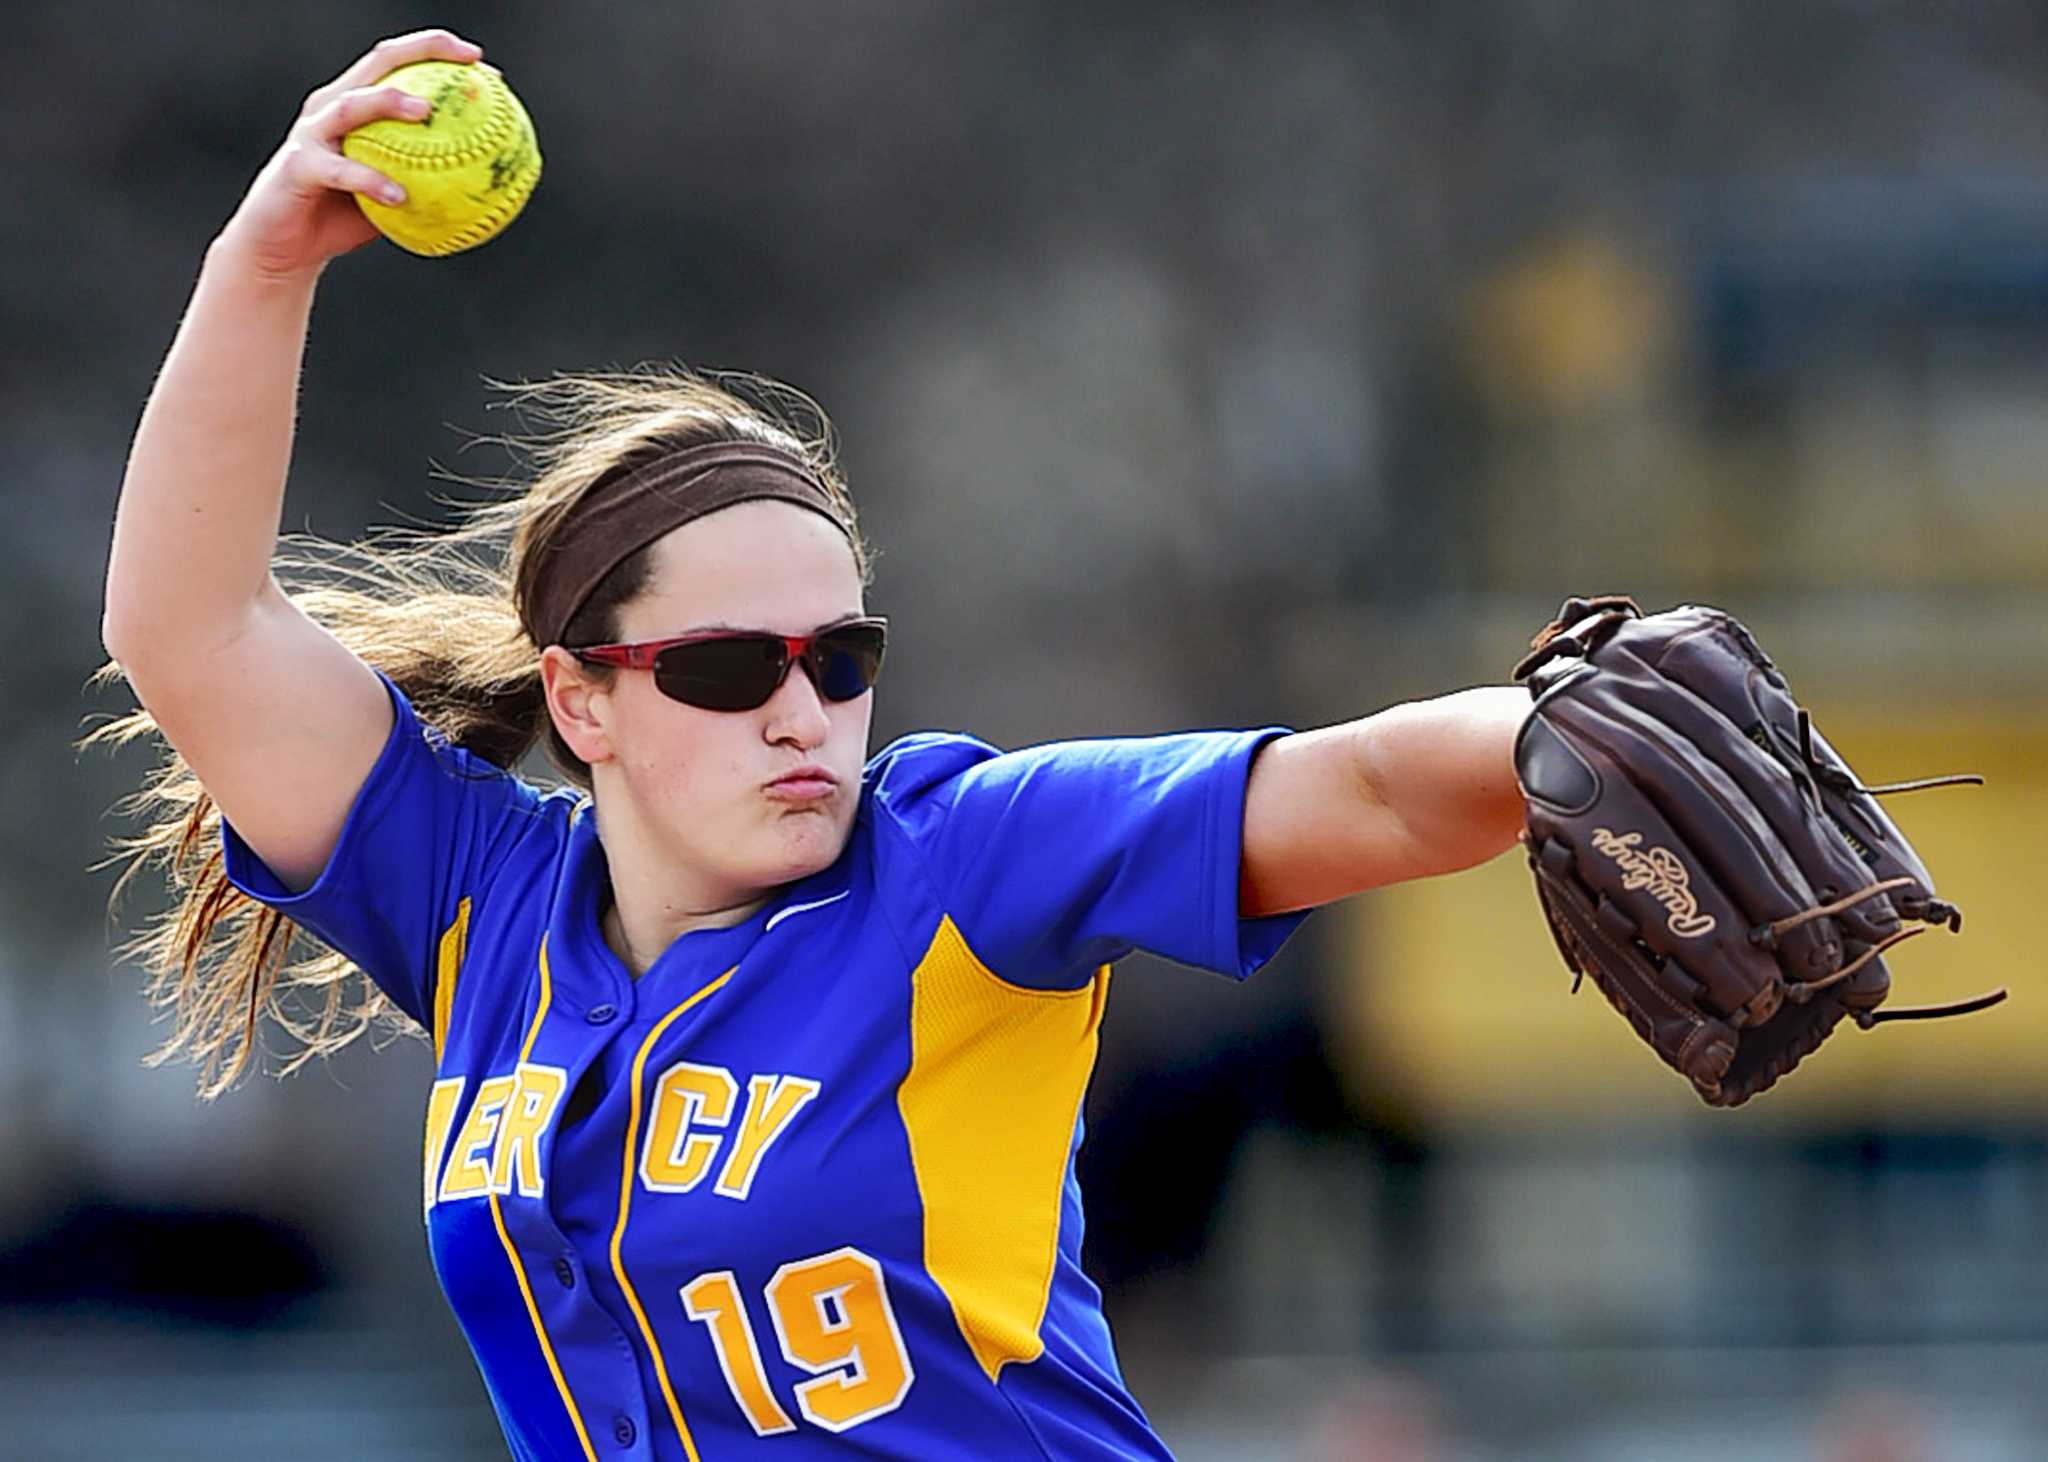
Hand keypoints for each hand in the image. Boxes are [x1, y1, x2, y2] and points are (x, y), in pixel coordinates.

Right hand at [215, 29, 485, 281]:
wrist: (286, 247)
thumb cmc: (343, 218)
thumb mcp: (396, 197)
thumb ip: (429, 180)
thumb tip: (486, 184)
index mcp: (357, 106)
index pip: (399, 64)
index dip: (437, 52)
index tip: (481, 63)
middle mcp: (332, 107)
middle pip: (379, 63)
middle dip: (422, 52)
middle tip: (465, 64)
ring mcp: (311, 133)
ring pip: (352, 105)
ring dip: (389, 102)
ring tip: (426, 112)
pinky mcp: (297, 165)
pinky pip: (338, 170)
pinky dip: (370, 180)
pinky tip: (400, 196)